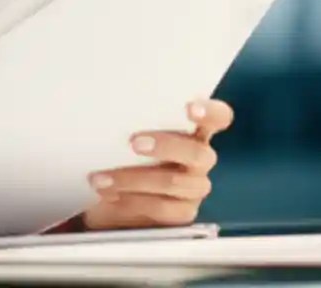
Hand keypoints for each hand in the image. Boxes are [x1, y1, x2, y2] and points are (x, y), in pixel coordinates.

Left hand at [80, 99, 233, 229]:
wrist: (114, 200)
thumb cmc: (125, 157)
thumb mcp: (129, 137)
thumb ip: (134, 124)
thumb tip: (109, 110)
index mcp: (194, 132)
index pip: (218, 118)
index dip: (210, 112)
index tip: (190, 108)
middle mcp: (200, 159)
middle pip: (197, 153)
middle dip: (165, 146)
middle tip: (133, 142)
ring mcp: (194, 187)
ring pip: (173, 182)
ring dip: (133, 179)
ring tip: (102, 178)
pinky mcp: (183, 214)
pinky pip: (161, 208)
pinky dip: (131, 200)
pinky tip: (110, 195)